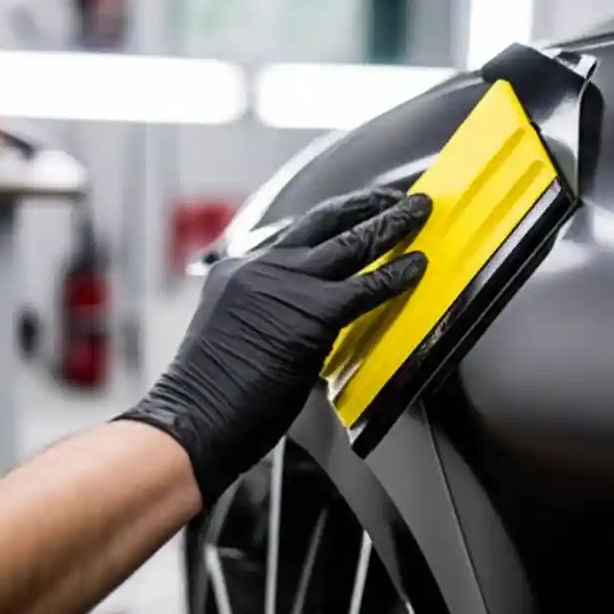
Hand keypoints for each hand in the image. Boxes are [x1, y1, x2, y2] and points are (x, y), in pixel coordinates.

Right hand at [120, 188, 430, 503]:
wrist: (194, 418)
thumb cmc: (211, 397)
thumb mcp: (232, 336)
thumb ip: (267, 316)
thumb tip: (305, 325)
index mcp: (237, 272)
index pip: (293, 234)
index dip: (330, 219)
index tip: (352, 210)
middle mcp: (260, 267)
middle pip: (324, 221)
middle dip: (366, 203)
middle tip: (395, 195)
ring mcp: (286, 284)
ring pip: (351, 242)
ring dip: (391, 222)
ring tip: (419, 211)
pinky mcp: (313, 312)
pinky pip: (367, 286)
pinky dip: (397, 274)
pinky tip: (417, 265)